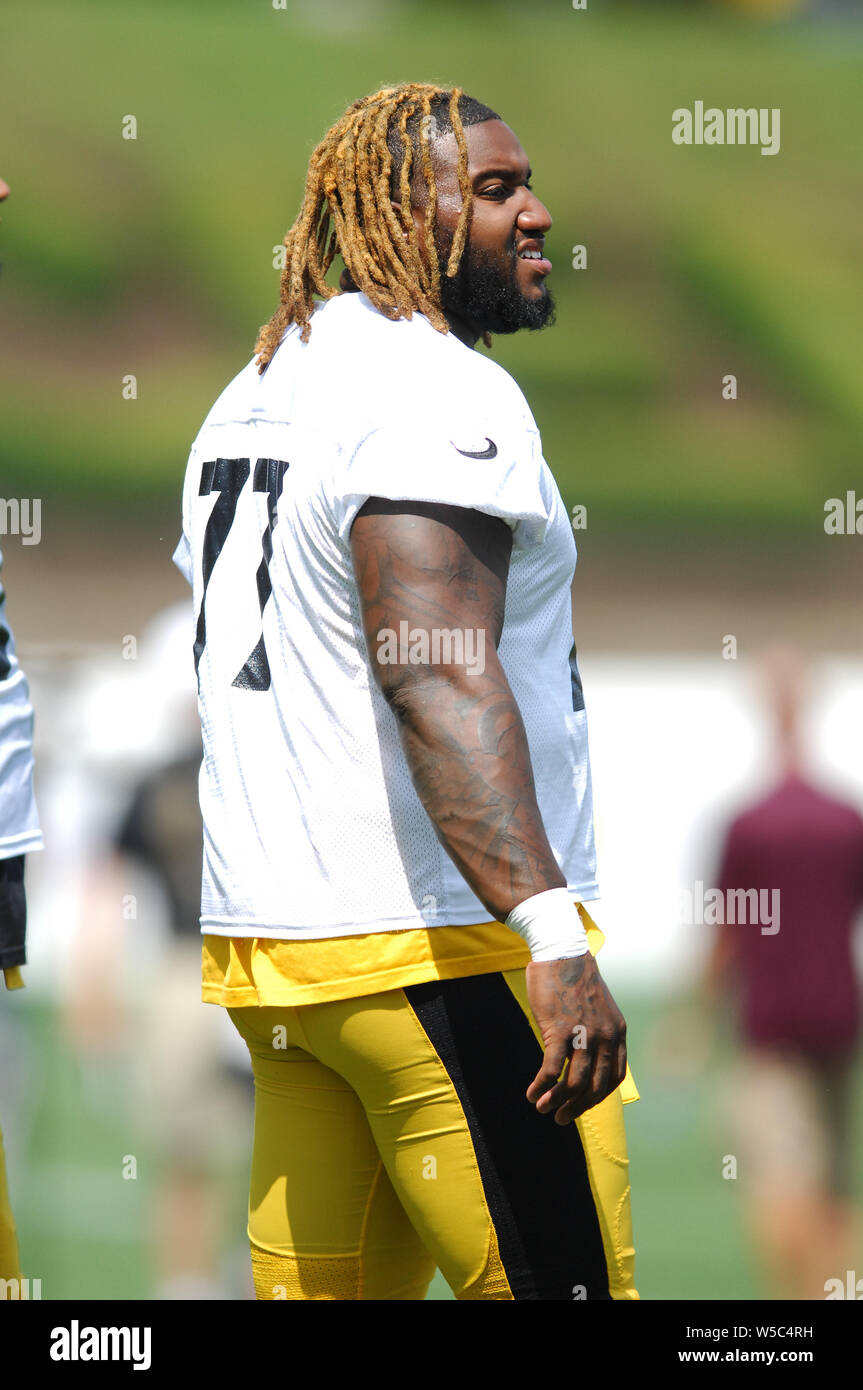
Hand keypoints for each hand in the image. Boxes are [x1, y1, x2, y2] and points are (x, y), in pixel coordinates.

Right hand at [525, 952, 626, 1124]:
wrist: (561, 950)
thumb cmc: (573, 979)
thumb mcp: (597, 1007)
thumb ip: (597, 1032)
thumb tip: (584, 1058)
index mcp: (617, 1032)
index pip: (615, 1077)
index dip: (598, 1096)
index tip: (582, 1103)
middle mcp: (605, 1036)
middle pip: (596, 1086)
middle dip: (578, 1107)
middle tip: (562, 1118)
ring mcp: (584, 1034)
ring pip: (574, 1082)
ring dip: (558, 1102)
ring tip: (544, 1109)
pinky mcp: (559, 1029)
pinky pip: (551, 1070)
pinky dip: (542, 1087)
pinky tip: (532, 1093)